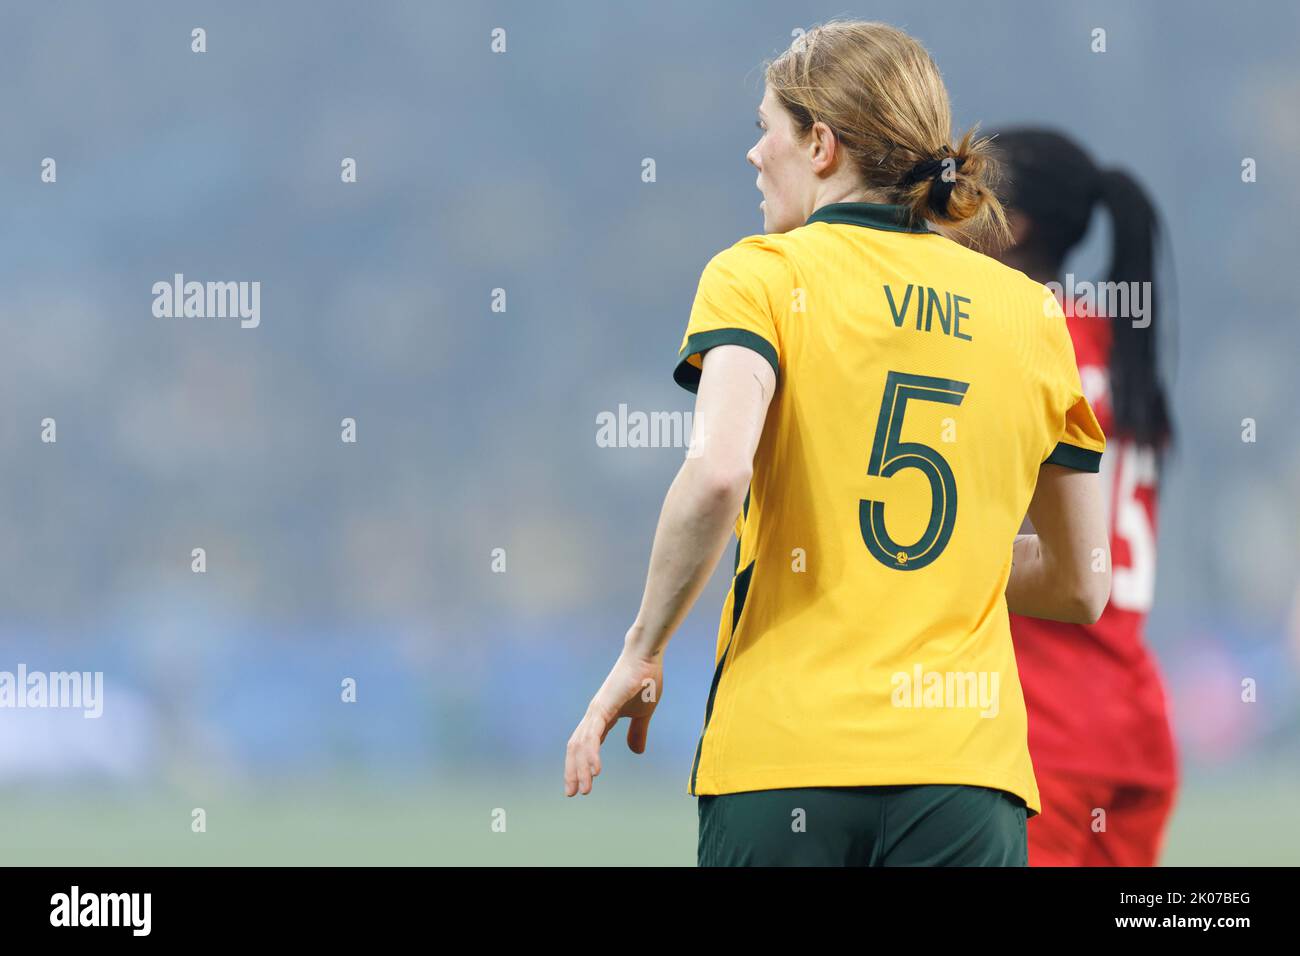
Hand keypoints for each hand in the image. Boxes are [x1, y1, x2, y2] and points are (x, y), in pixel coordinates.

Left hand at [564, 643, 663, 796]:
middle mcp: (593, 715)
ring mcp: (596, 710)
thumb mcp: (643, 714)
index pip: (585, 745)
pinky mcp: (602, 707)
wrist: (647, 657)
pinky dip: (591, 754)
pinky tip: (595, 771)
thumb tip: (636, 752)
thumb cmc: (645, 681)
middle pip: (576, 747)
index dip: (580, 765)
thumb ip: (637, 732)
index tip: (579, 785)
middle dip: (573, 771)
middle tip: (573, 793)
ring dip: (580, 768)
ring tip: (584, 789)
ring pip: (580, 744)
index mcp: (602, 717)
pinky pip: (593, 735)